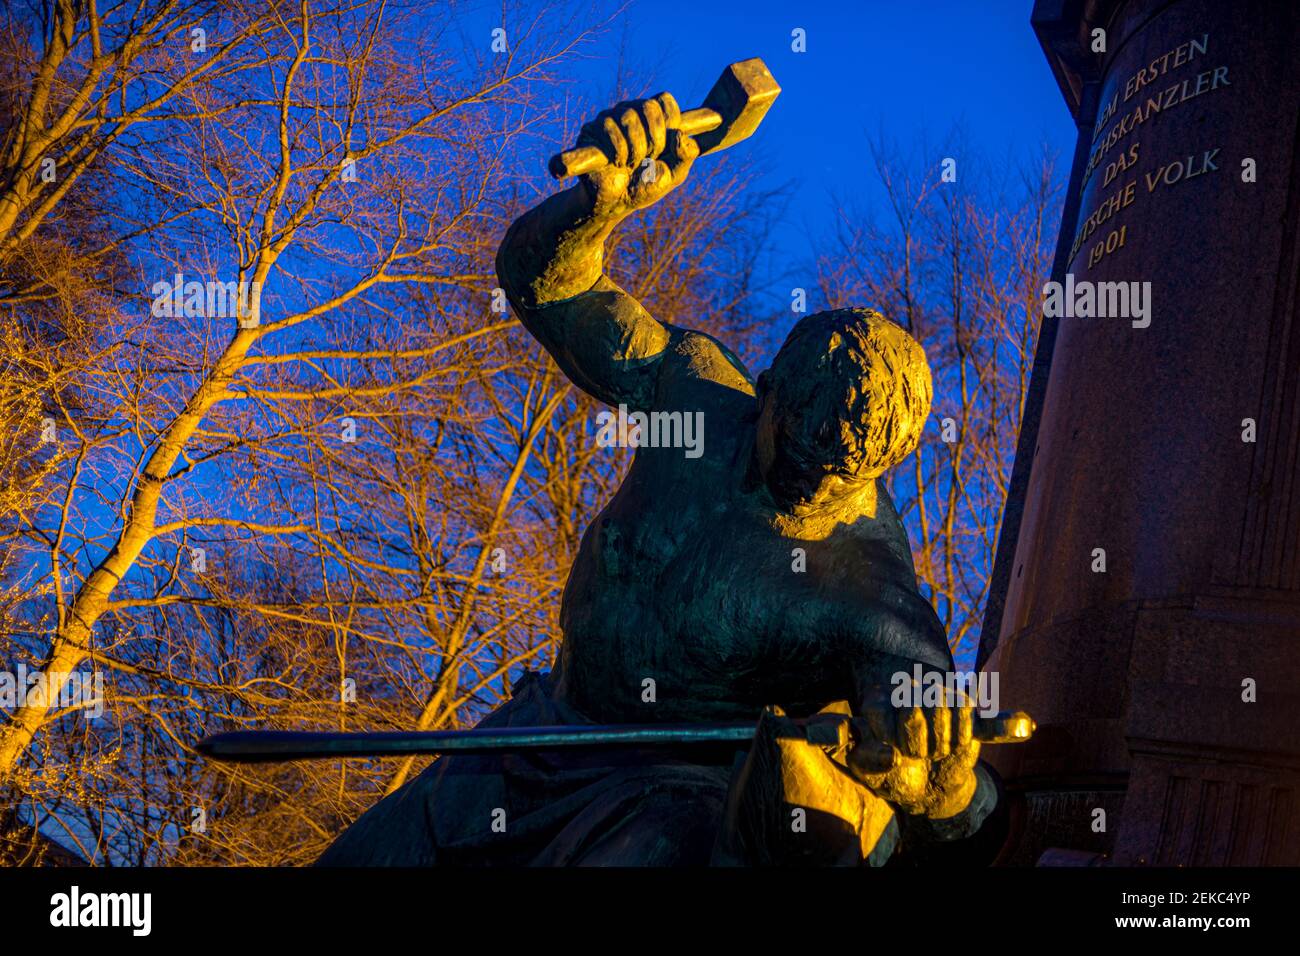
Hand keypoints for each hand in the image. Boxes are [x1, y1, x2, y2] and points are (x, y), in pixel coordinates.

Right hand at [574, 93, 699, 218]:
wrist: (615, 203)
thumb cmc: (644, 186)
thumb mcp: (673, 174)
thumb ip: (686, 155)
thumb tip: (680, 134)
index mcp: (653, 118)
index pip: (664, 100)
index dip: (669, 122)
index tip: (666, 146)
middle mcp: (631, 113)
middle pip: (648, 106)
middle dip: (654, 138)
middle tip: (648, 158)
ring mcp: (610, 119)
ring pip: (628, 116)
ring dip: (635, 148)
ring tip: (631, 164)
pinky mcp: (591, 130)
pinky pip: (608, 126)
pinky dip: (618, 150)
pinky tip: (617, 163)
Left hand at [845, 700, 1027, 819]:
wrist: (922, 787)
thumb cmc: (890, 773)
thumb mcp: (868, 772)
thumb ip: (866, 759)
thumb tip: (891, 754)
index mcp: (882, 699)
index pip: (885, 706)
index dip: (890, 736)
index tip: (890, 752)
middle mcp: (913, 691)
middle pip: (918, 704)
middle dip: (915, 741)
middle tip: (914, 754)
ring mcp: (945, 703)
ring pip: (948, 711)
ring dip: (942, 742)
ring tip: (934, 752)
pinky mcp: (970, 723)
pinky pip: (990, 724)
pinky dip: (1006, 727)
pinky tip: (1025, 726)